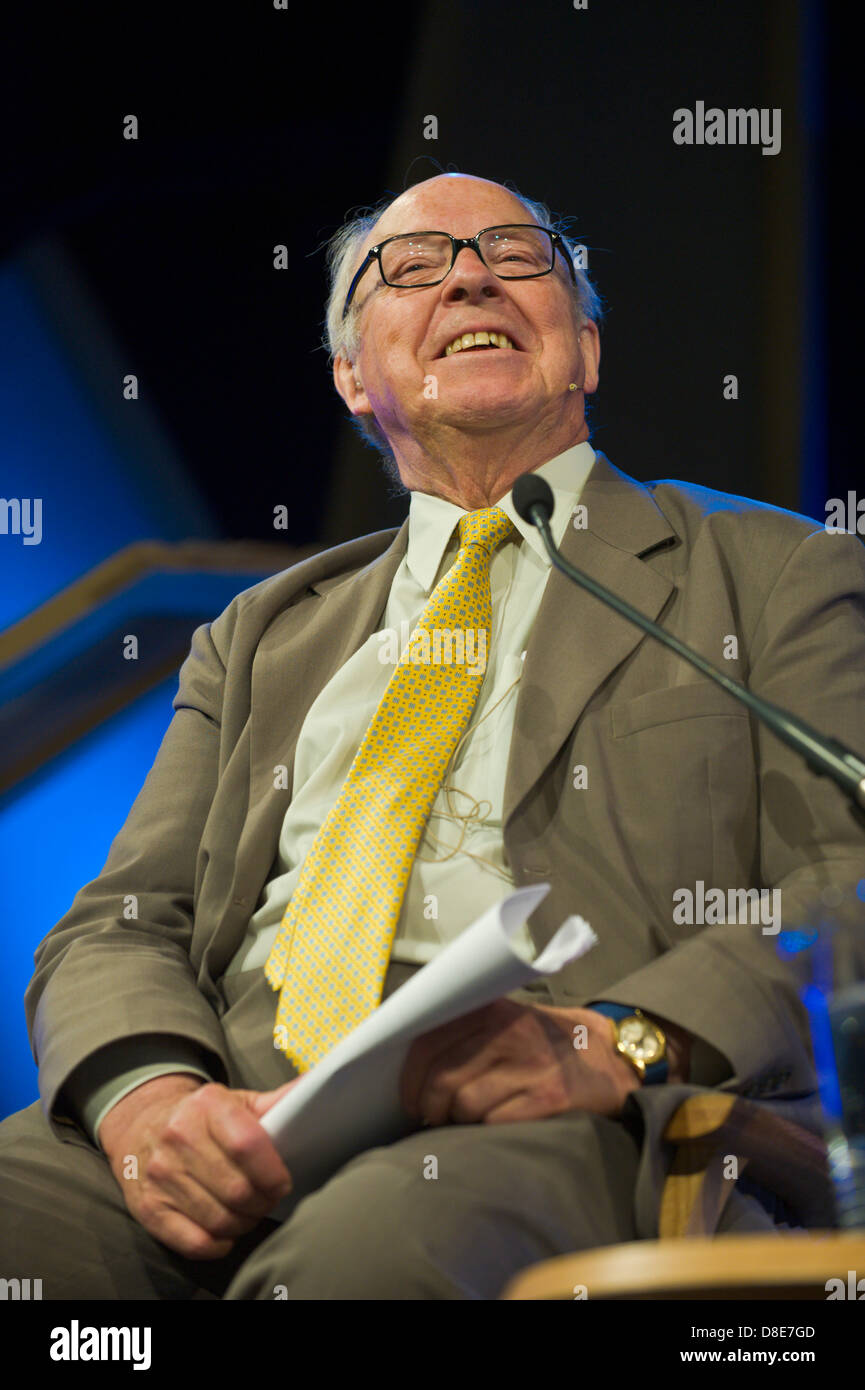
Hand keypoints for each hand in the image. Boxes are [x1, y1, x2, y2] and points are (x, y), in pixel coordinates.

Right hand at [99, 1072, 301, 1259]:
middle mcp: (178, 1136)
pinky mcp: (149, 1208)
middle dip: (263, 1202)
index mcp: (207, 1105)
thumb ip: (277, 1101)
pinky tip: (225, 1230)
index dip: (273, 1173)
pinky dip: (219, 1244)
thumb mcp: (237, 1101)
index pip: (248, 1145)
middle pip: (237, 1190)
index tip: (284, 1182)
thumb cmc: (203, 1118)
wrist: (142, 1126)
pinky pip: (195, 1242)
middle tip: (268, 1199)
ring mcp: (160, 1174)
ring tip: (249, 1211)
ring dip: (244, 1223)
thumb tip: (317, 1087)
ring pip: (220, 1219)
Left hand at [400, 1000, 642, 1127]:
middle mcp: (509, 1032)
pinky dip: (489, 1129)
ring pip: (465, 1105)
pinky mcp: (548, 1097)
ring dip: (459, 1121)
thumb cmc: (543, 1045)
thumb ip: (463, 1035)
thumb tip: (411, 1070)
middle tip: (433, 1117)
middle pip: (442, 1080)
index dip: (411, 1078)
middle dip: (430, 1107)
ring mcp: (530, 1065)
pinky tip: (497, 1122)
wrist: (607, 1058)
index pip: (429, 1042)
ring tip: (468, 1119)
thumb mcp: (504, 1022)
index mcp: (490, 1010)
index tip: (409, 1098)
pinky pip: (495, 1122)